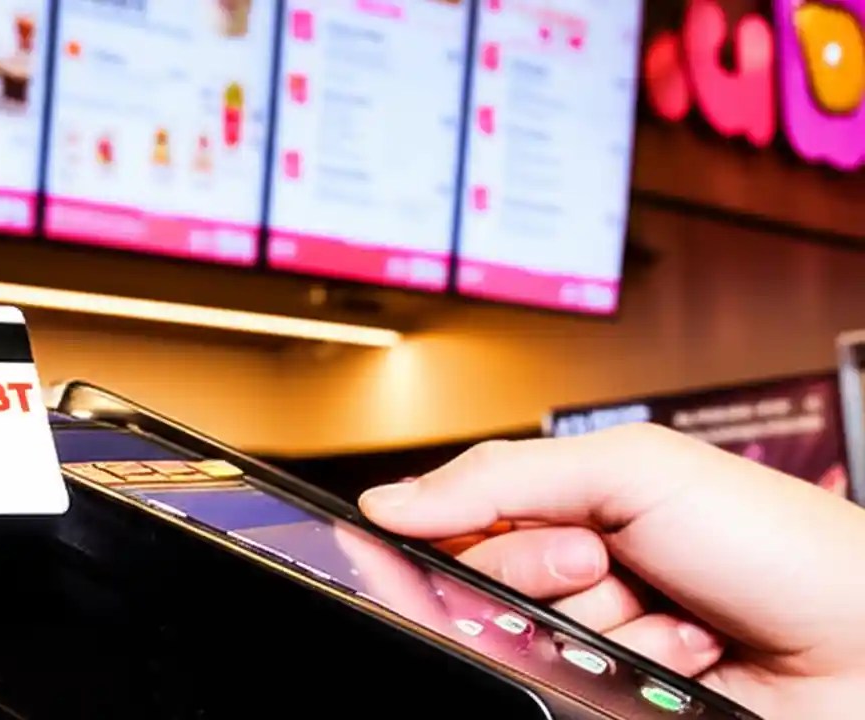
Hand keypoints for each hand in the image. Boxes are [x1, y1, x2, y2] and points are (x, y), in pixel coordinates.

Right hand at [359, 423, 864, 719]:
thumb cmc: (779, 542)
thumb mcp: (634, 469)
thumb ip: (502, 476)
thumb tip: (390, 501)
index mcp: (571, 507)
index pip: (459, 521)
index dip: (473, 532)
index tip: (524, 531)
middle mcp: (578, 576)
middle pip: (482, 589)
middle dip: (546, 575)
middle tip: (611, 564)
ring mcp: (599, 643)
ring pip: (522, 652)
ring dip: (600, 633)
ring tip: (669, 617)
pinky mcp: (613, 703)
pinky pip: (564, 698)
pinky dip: (628, 680)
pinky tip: (684, 661)